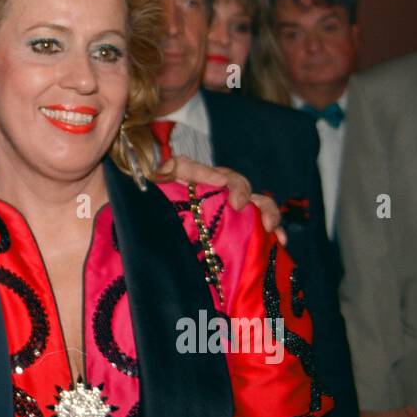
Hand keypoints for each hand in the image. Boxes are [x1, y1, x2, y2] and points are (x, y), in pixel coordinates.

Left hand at [153, 155, 286, 244]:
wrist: (138, 211)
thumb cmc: (152, 188)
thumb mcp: (166, 172)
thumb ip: (189, 169)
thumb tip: (220, 181)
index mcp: (211, 182)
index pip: (233, 181)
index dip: (239, 189)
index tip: (237, 204)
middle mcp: (224, 199)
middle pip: (254, 199)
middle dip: (265, 209)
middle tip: (266, 224)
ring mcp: (227, 219)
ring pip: (258, 216)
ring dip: (271, 224)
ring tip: (278, 238)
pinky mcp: (226, 237)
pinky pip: (251, 237)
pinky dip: (268, 241)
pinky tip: (278, 248)